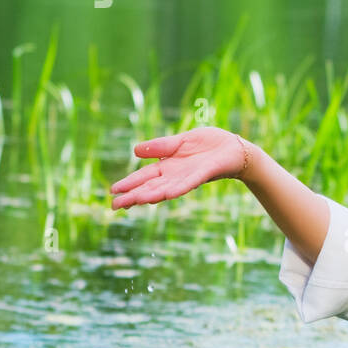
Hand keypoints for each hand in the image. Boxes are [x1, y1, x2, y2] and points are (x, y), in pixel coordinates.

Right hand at [109, 127, 248, 209]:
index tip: (113, 193)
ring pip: (167, 188)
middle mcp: (176, 175)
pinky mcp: (204, 174)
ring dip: (152, 195)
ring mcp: (189, 177)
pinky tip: (167, 194)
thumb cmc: (208, 144)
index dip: (129, 184)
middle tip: (115, 206)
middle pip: (151, 187)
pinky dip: (179, 188)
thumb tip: (134, 151)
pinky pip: (190, 183)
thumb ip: (161, 146)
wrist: (234, 148)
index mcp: (168, 166)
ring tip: (136, 201)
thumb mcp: (181, 141)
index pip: (144, 176)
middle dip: (134, 196)